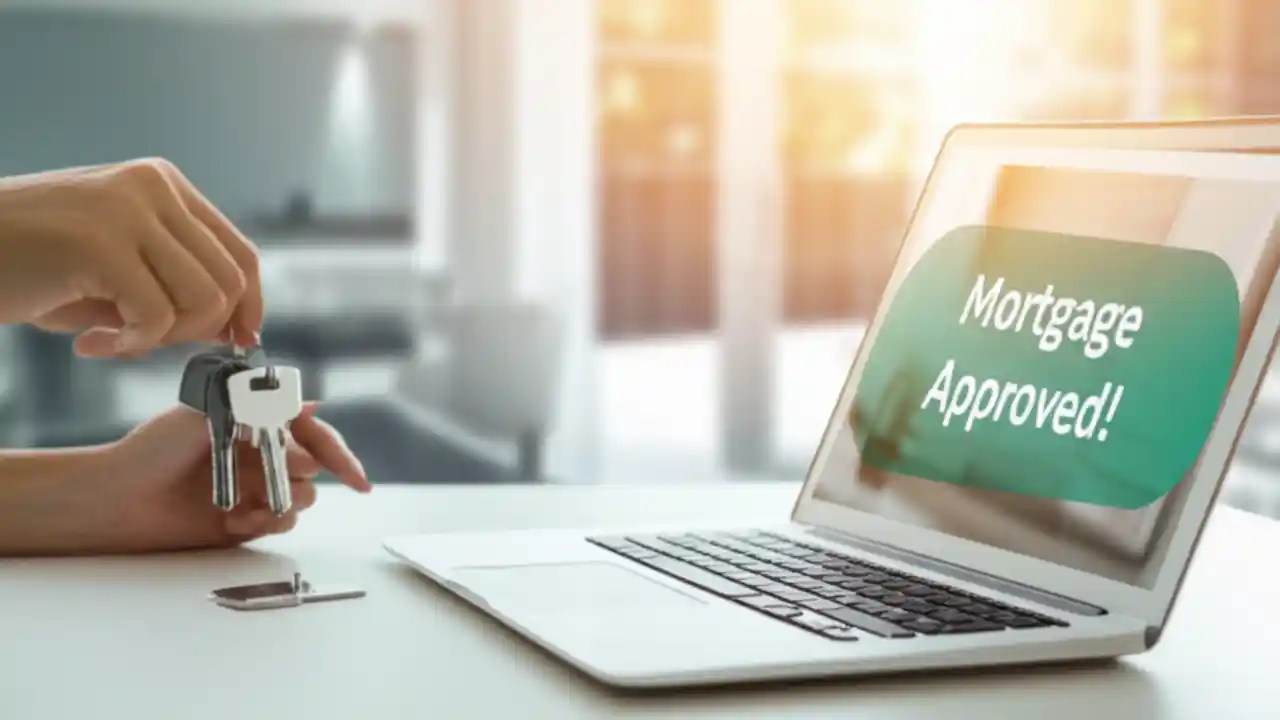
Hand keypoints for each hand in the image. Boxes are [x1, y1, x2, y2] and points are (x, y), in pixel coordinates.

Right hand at [0, 158, 262, 355]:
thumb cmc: (29, 265)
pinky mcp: (101, 244)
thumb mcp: (117, 268)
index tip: (235, 341)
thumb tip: (238, 327)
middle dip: (197, 329)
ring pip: (204, 299)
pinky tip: (89, 341)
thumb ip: (176, 286)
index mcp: (162, 184)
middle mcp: (153, 187)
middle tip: (143, 339)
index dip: (247, 305)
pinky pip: (157, 316)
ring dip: (163, 338)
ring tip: (110, 336)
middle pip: (230, 280)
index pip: (239, 251)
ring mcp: (128, 210)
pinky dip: (130, 343)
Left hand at [97, 403, 370, 551]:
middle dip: (294, 474)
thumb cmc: (152, 450)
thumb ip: (259, 411)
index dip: (338, 453)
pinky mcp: (248, 519)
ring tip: (247, 505)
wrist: (116, 499)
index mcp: (254, 420)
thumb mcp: (205, 415)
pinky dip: (265, 522)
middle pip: (313, 466)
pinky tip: (235, 521)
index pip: (312, 432)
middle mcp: (260, 451)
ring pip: (303, 498)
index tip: (357, 479)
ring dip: (281, 502)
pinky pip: (282, 523)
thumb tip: (310, 405)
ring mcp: (256, 486)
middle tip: (265, 477)